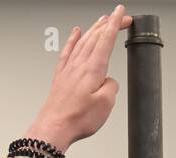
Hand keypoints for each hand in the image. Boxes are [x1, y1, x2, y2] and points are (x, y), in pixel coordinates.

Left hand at [26, 5, 132, 152]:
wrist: (54, 127)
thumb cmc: (77, 118)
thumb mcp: (106, 104)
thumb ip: (111, 87)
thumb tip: (109, 82)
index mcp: (93, 69)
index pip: (106, 39)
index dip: (115, 23)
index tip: (122, 13)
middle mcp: (79, 65)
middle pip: (95, 36)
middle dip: (108, 23)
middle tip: (119, 16)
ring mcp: (69, 69)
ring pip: (83, 40)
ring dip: (94, 28)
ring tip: (101, 20)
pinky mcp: (61, 76)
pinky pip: (68, 50)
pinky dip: (73, 39)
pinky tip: (75, 33)